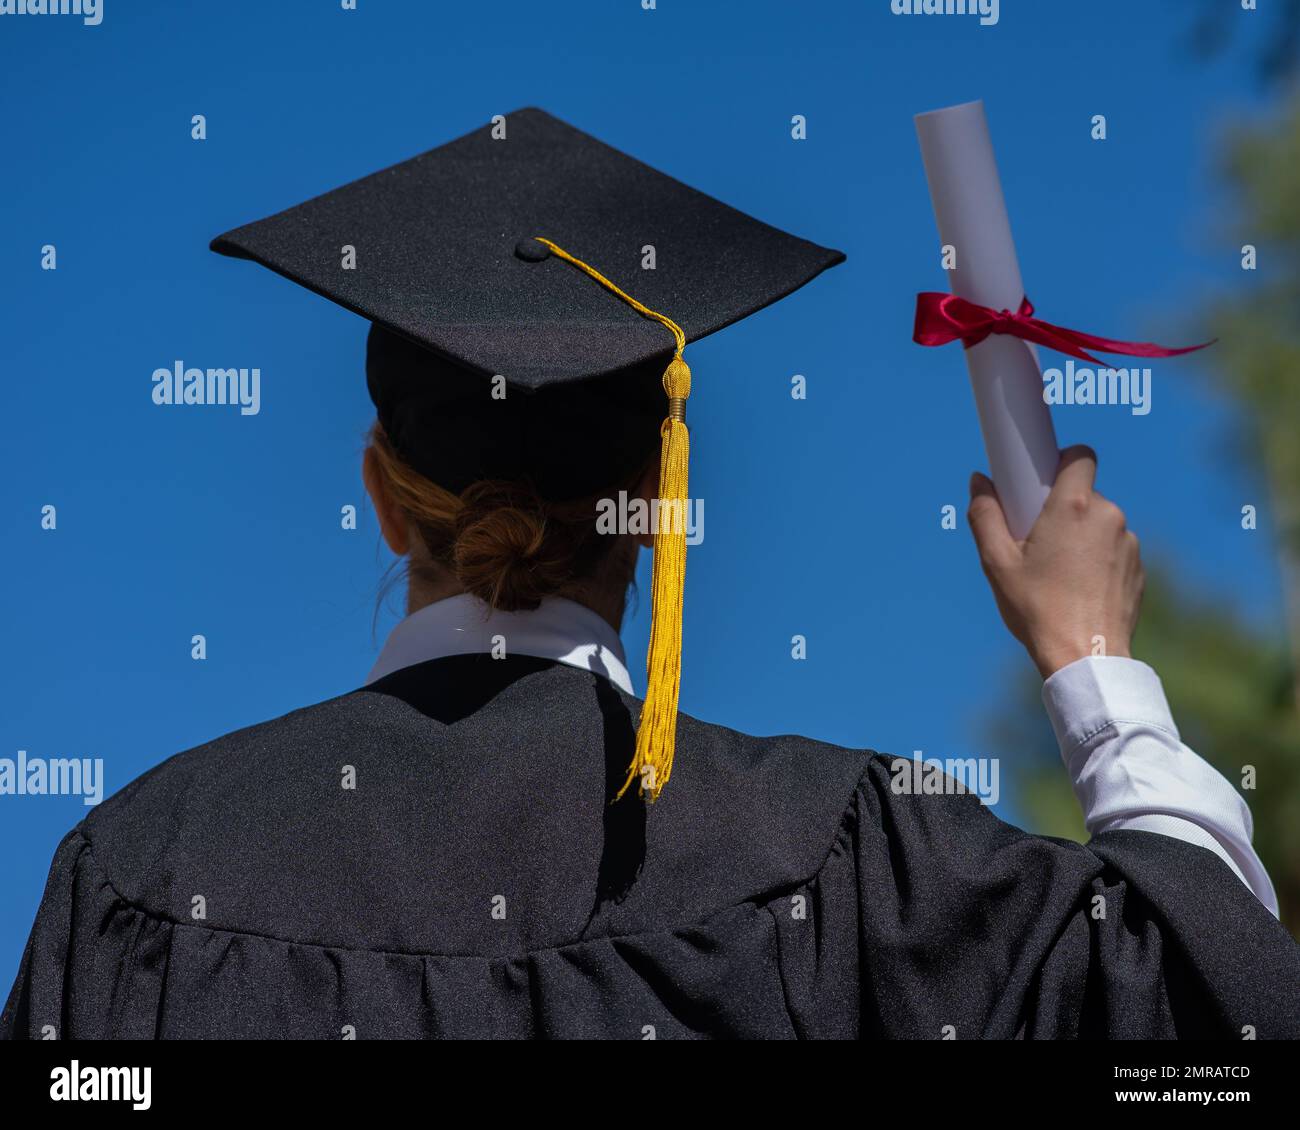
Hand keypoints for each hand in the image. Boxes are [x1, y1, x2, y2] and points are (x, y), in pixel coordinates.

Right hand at [967, 446, 1144, 678]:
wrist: (1086, 656)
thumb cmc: (1037, 609)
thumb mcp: (997, 562)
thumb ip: (985, 514)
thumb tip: (979, 481)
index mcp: (1073, 506)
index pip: (1079, 455)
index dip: (1060, 461)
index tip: (1040, 482)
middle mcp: (1109, 515)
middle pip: (1083, 494)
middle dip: (1061, 509)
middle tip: (1035, 542)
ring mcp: (1129, 543)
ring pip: (1099, 524)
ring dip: (1079, 538)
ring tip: (1056, 575)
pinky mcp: (1138, 568)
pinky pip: (1113, 551)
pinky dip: (1096, 561)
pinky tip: (1077, 591)